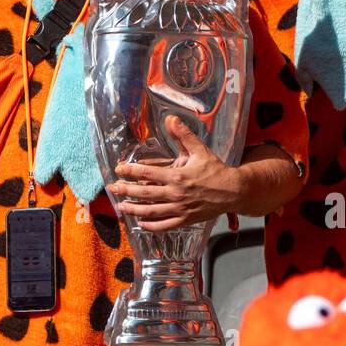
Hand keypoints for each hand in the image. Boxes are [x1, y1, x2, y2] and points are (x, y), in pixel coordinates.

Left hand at [107, 115, 242, 231]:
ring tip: (121, 207)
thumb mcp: (200, 150)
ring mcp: (180, 208)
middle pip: (145, 193)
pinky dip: (151, 226)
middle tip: (112, 188)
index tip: (119, 169)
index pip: (148, 173)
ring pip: (151, 211)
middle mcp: (176, 193)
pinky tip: (141, 224)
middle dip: (126, 190)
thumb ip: (183, 135)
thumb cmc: (215, 170)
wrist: (233, 191)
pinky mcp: (185, 220)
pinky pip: (165, 225)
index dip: (131, 171)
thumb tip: (170, 118)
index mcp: (177, 176)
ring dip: (134, 209)